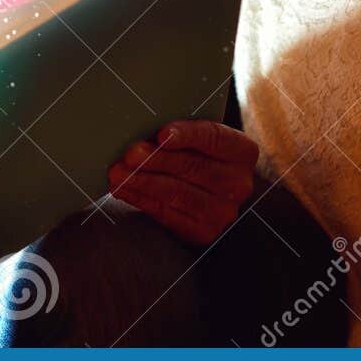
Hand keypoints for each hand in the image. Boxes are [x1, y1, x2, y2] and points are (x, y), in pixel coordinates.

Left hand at [108, 119, 259, 245]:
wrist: (204, 194)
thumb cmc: (194, 155)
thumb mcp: (195, 139)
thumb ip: (177, 133)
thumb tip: (143, 130)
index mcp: (242, 151)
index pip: (215, 138)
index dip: (188, 135)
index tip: (162, 134)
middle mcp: (238, 183)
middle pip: (193, 167)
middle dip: (157, 159)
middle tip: (130, 154)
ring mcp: (223, 211)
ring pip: (177, 192)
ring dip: (143, 181)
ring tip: (118, 173)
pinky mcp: (203, 231)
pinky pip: (166, 213)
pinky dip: (140, 198)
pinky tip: (123, 189)